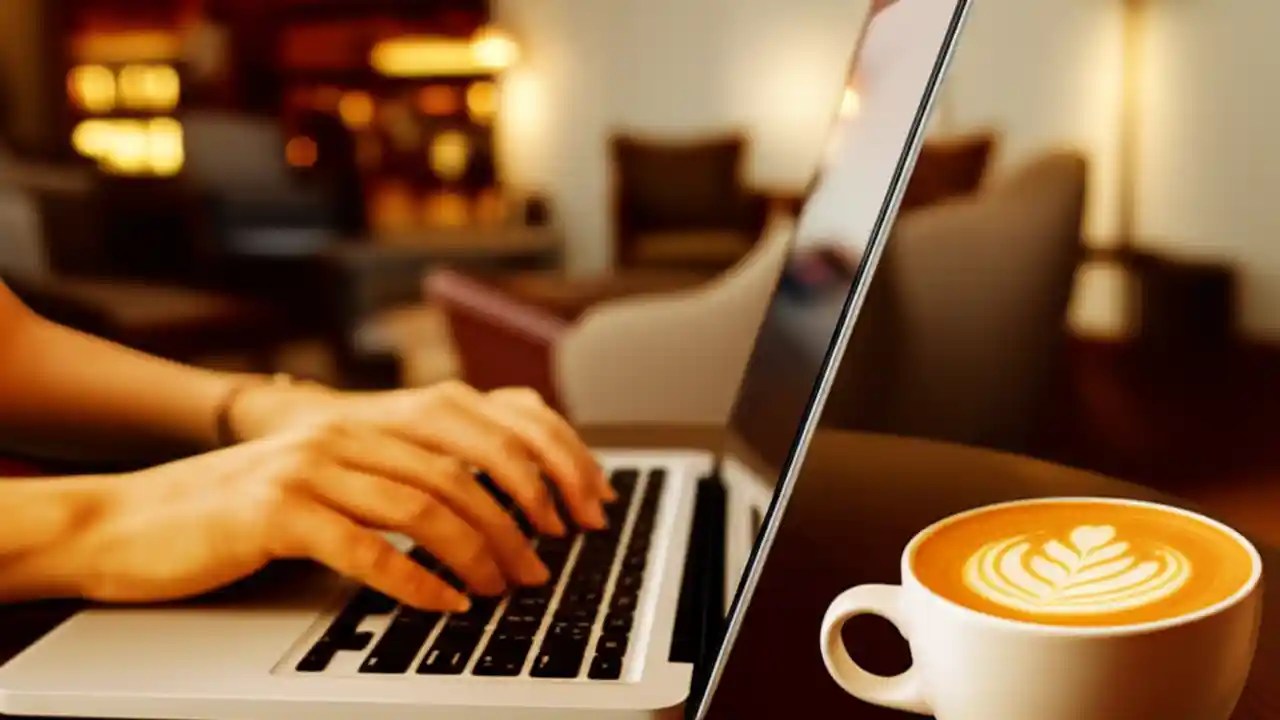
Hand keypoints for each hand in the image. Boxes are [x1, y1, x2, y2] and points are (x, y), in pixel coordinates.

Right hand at [55, 420, 561, 610]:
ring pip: (419, 506)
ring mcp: (307, 470)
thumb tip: (464, 513)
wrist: (126, 521)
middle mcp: (339, 435)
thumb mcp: (315, 482)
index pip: (463, 439)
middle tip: (538, 567)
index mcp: (357, 425)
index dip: (518, 477)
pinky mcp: (275, 514)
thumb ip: (380, 482)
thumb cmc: (228, 514)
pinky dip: (412, 580)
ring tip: (502, 587)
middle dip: (509, 523)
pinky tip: (442, 603)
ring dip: (473, 552)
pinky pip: (363, 548)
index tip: (555, 516)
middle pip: (453, 474)